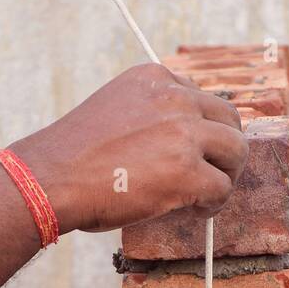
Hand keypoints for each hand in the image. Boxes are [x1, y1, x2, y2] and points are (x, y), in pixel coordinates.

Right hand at [10, 64, 247, 233]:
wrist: (52, 177)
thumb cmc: (76, 155)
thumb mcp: (117, 111)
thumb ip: (151, 115)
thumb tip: (184, 146)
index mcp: (155, 77)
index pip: (202, 98)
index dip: (203, 130)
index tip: (192, 152)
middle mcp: (174, 97)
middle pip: (230, 119)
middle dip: (225, 150)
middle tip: (211, 175)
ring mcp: (183, 133)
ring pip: (236, 151)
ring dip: (227, 175)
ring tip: (206, 195)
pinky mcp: (187, 171)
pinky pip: (222, 187)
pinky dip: (214, 203)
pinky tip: (196, 211)